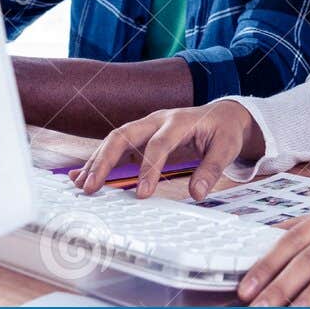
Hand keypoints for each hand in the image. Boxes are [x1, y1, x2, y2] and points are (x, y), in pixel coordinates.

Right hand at [71, 101, 260, 199]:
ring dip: (97, 160)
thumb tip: (197, 194)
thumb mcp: (228, 147)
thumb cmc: (225, 130)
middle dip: (105, 159)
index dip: (149, 169)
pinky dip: (99, 158)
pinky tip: (82, 174)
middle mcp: (159, 119)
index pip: (159, 145)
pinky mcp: (142, 134)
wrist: (224, 113)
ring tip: (81, 184)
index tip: (142, 195)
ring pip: (115, 138)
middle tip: (91, 187)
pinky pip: (117, 144)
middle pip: (125, 134)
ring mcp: (147, 124)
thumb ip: (212, 169)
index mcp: (180, 121)